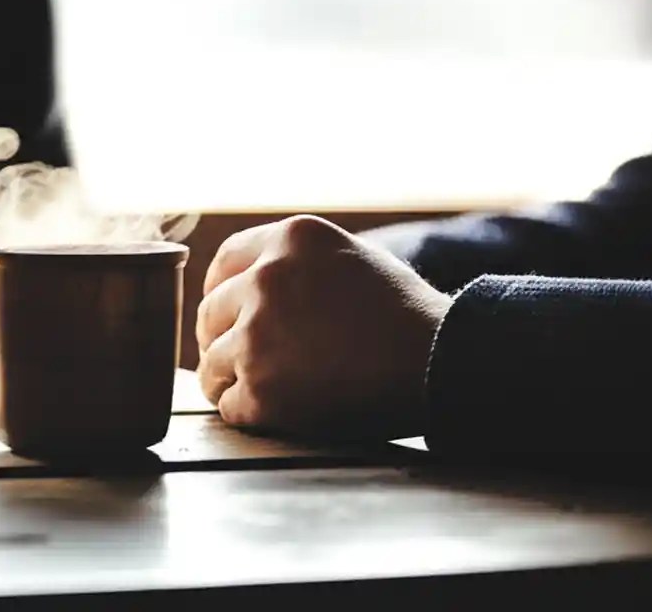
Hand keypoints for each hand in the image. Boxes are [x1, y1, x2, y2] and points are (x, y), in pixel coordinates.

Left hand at [195, 215, 452, 440]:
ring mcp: (258, 336)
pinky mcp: (262, 389)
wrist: (441, 364)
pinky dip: (246, 412)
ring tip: (258, 389)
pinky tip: (274, 412)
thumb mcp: (349, 256)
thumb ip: (295, 262)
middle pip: (210, 314)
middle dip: (218, 338)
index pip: (224, 263)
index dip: (220, 292)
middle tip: (238, 359)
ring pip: (211, 364)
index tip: (225, 313)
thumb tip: (247, 282)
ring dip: (228, 379)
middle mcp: (266, 280)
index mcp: (289, 240)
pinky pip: (229, 405)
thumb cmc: (405, 315)